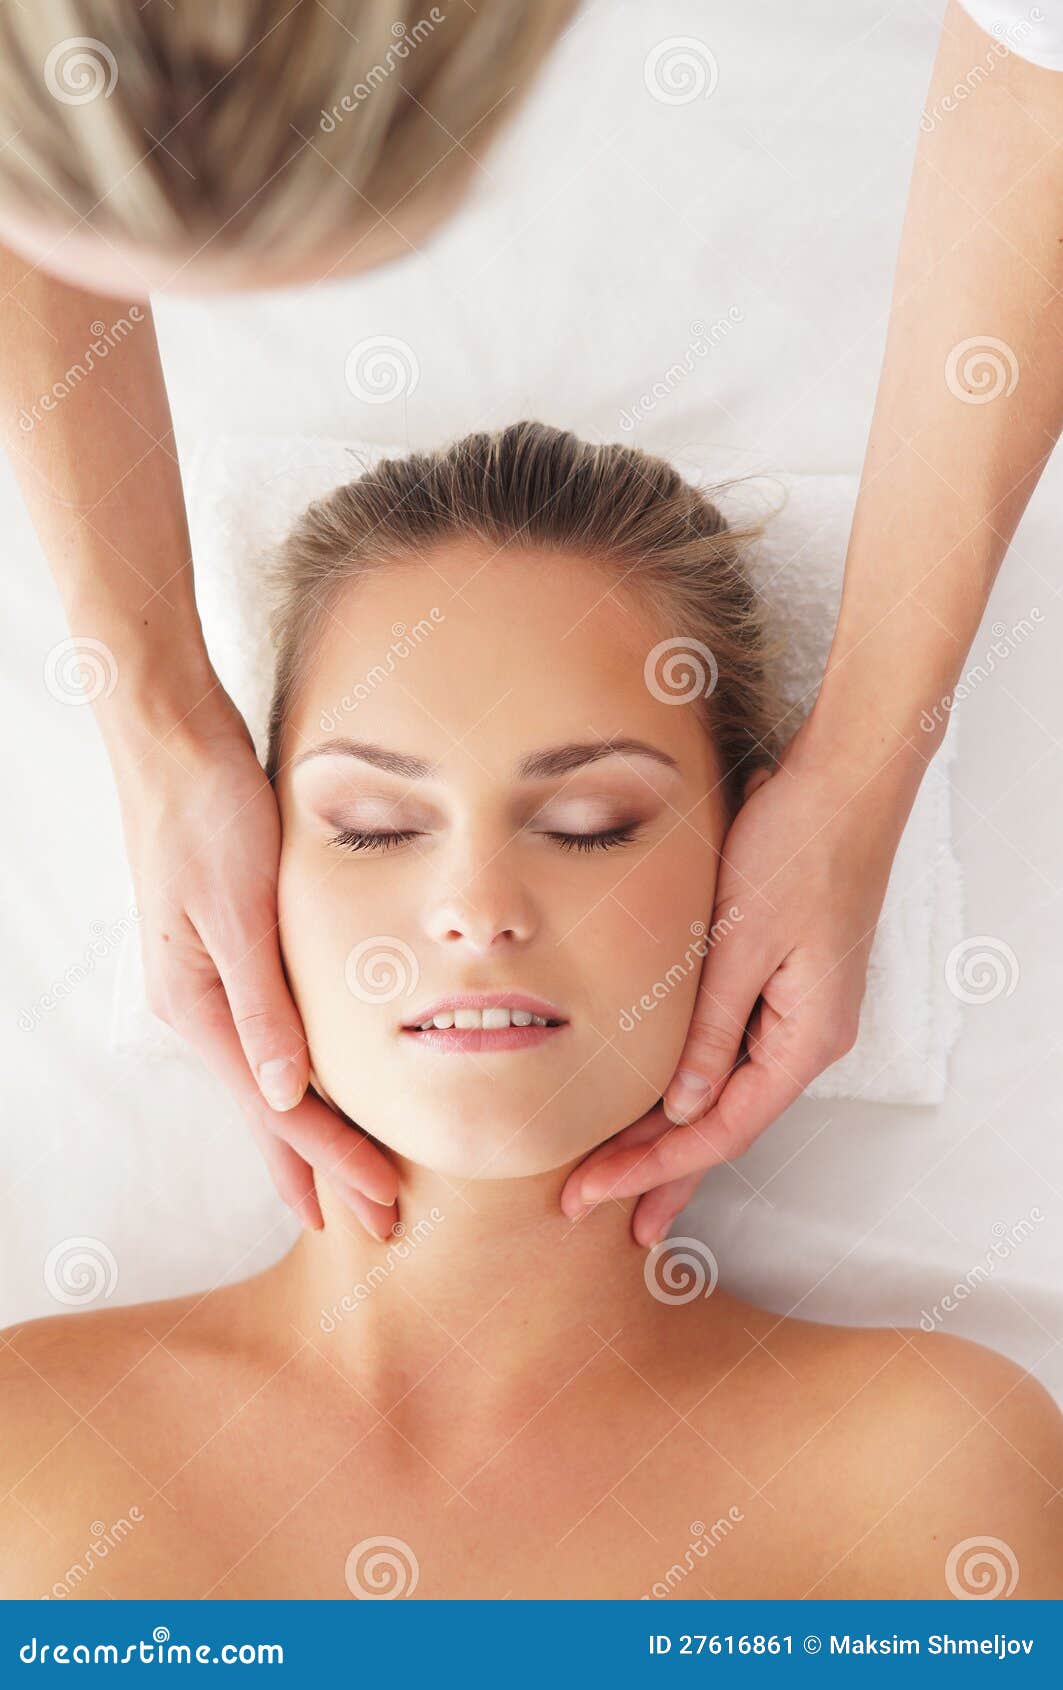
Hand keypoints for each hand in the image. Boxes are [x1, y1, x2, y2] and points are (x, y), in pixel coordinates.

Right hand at [113, 697, 398, 1237]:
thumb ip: (262, 1004)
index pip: (278, 1109)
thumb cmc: (205, 812)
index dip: (331, 1161)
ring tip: (347, 1186)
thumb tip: (288, 1097)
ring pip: (271, 1082)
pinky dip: (302, 1082)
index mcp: (195, 1004)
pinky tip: (318, 1096)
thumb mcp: (237, 907)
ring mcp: (209, 984)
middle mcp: (197, 1007)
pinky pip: (271, 1041)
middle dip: (321, 1172)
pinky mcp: (230, 955)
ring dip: (313, 1136)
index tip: (381, 1206)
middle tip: (376, 1226)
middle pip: (270, 1112)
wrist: (172, 740)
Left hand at [561, 716, 904, 1245]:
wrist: (843, 785)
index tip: (592, 1193)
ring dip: (668, 1136)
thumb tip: (682, 1109)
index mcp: (807, 1039)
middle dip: (660, 1175)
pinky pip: (726, 1056)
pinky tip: (652, 1102)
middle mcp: (807, 1038)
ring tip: (617, 1180)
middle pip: (726, 1128)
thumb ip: (711, 1032)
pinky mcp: (780, 985)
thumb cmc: (797, 850)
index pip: (722, 1131)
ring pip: (724, 1096)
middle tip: (598, 1214)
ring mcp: (796, 1014)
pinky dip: (685, 1085)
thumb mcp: (741, 944)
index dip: (654, 1169)